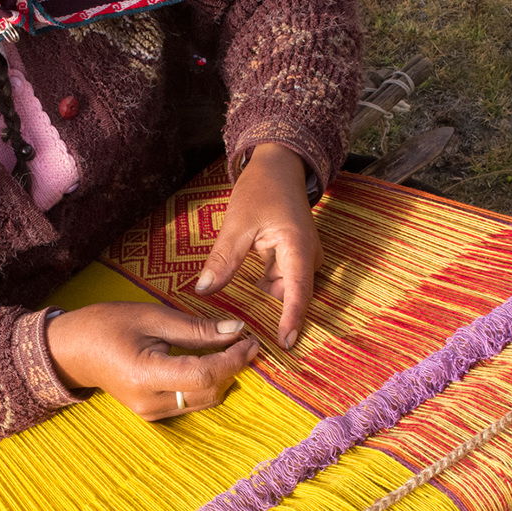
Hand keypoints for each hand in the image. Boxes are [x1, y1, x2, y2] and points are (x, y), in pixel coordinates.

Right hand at [45, 302, 258, 420]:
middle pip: (209, 391)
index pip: (204, 374)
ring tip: (233, 349)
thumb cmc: (106, 325)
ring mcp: (152, 412)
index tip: (250, 340)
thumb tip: (236, 330)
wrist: (72, 350)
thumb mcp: (152, 317)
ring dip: (224, 377)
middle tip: (246, 340)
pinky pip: (193, 402)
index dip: (233, 359)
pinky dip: (208, 383)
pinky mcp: (154, 414)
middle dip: (233, 368)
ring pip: (205, 401)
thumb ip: (196, 328)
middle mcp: (150, 402)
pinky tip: (212, 362)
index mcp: (146, 375)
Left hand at [195, 143, 323, 349]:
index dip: (293, 319)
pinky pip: (283, 282)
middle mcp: (307, 256)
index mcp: (298, 246)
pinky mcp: (295, 258)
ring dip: (270, 302)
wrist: (279, 167)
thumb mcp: (237, 223)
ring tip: (249, 320)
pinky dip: (268, 289)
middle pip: (296, 295)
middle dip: (280, 317)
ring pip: (288, 290)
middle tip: (257, 341)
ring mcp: (303, 258)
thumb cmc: (261, 189)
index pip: (298, 290)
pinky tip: (251, 296)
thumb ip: (223, 258)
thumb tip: (203, 290)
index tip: (286, 343)